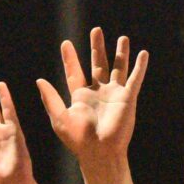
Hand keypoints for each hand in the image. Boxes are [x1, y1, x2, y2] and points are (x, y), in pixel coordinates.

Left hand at [37, 28, 148, 182]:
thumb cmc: (78, 140)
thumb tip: (39, 80)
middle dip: (97, 48)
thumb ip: (50, 98)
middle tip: (96, 30)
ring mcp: (114, 94)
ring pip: (118, 68)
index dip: (70, 59)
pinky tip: (143, 54)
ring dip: (120, 53)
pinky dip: (140, 67)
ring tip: (122, 38)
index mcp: (81, 97)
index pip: (75, 72)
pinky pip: (135, 79)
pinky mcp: (127, 98)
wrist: (99, 152)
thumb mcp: (59, 118)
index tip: (66, 44)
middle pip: (98, 64)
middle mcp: (98, 93)